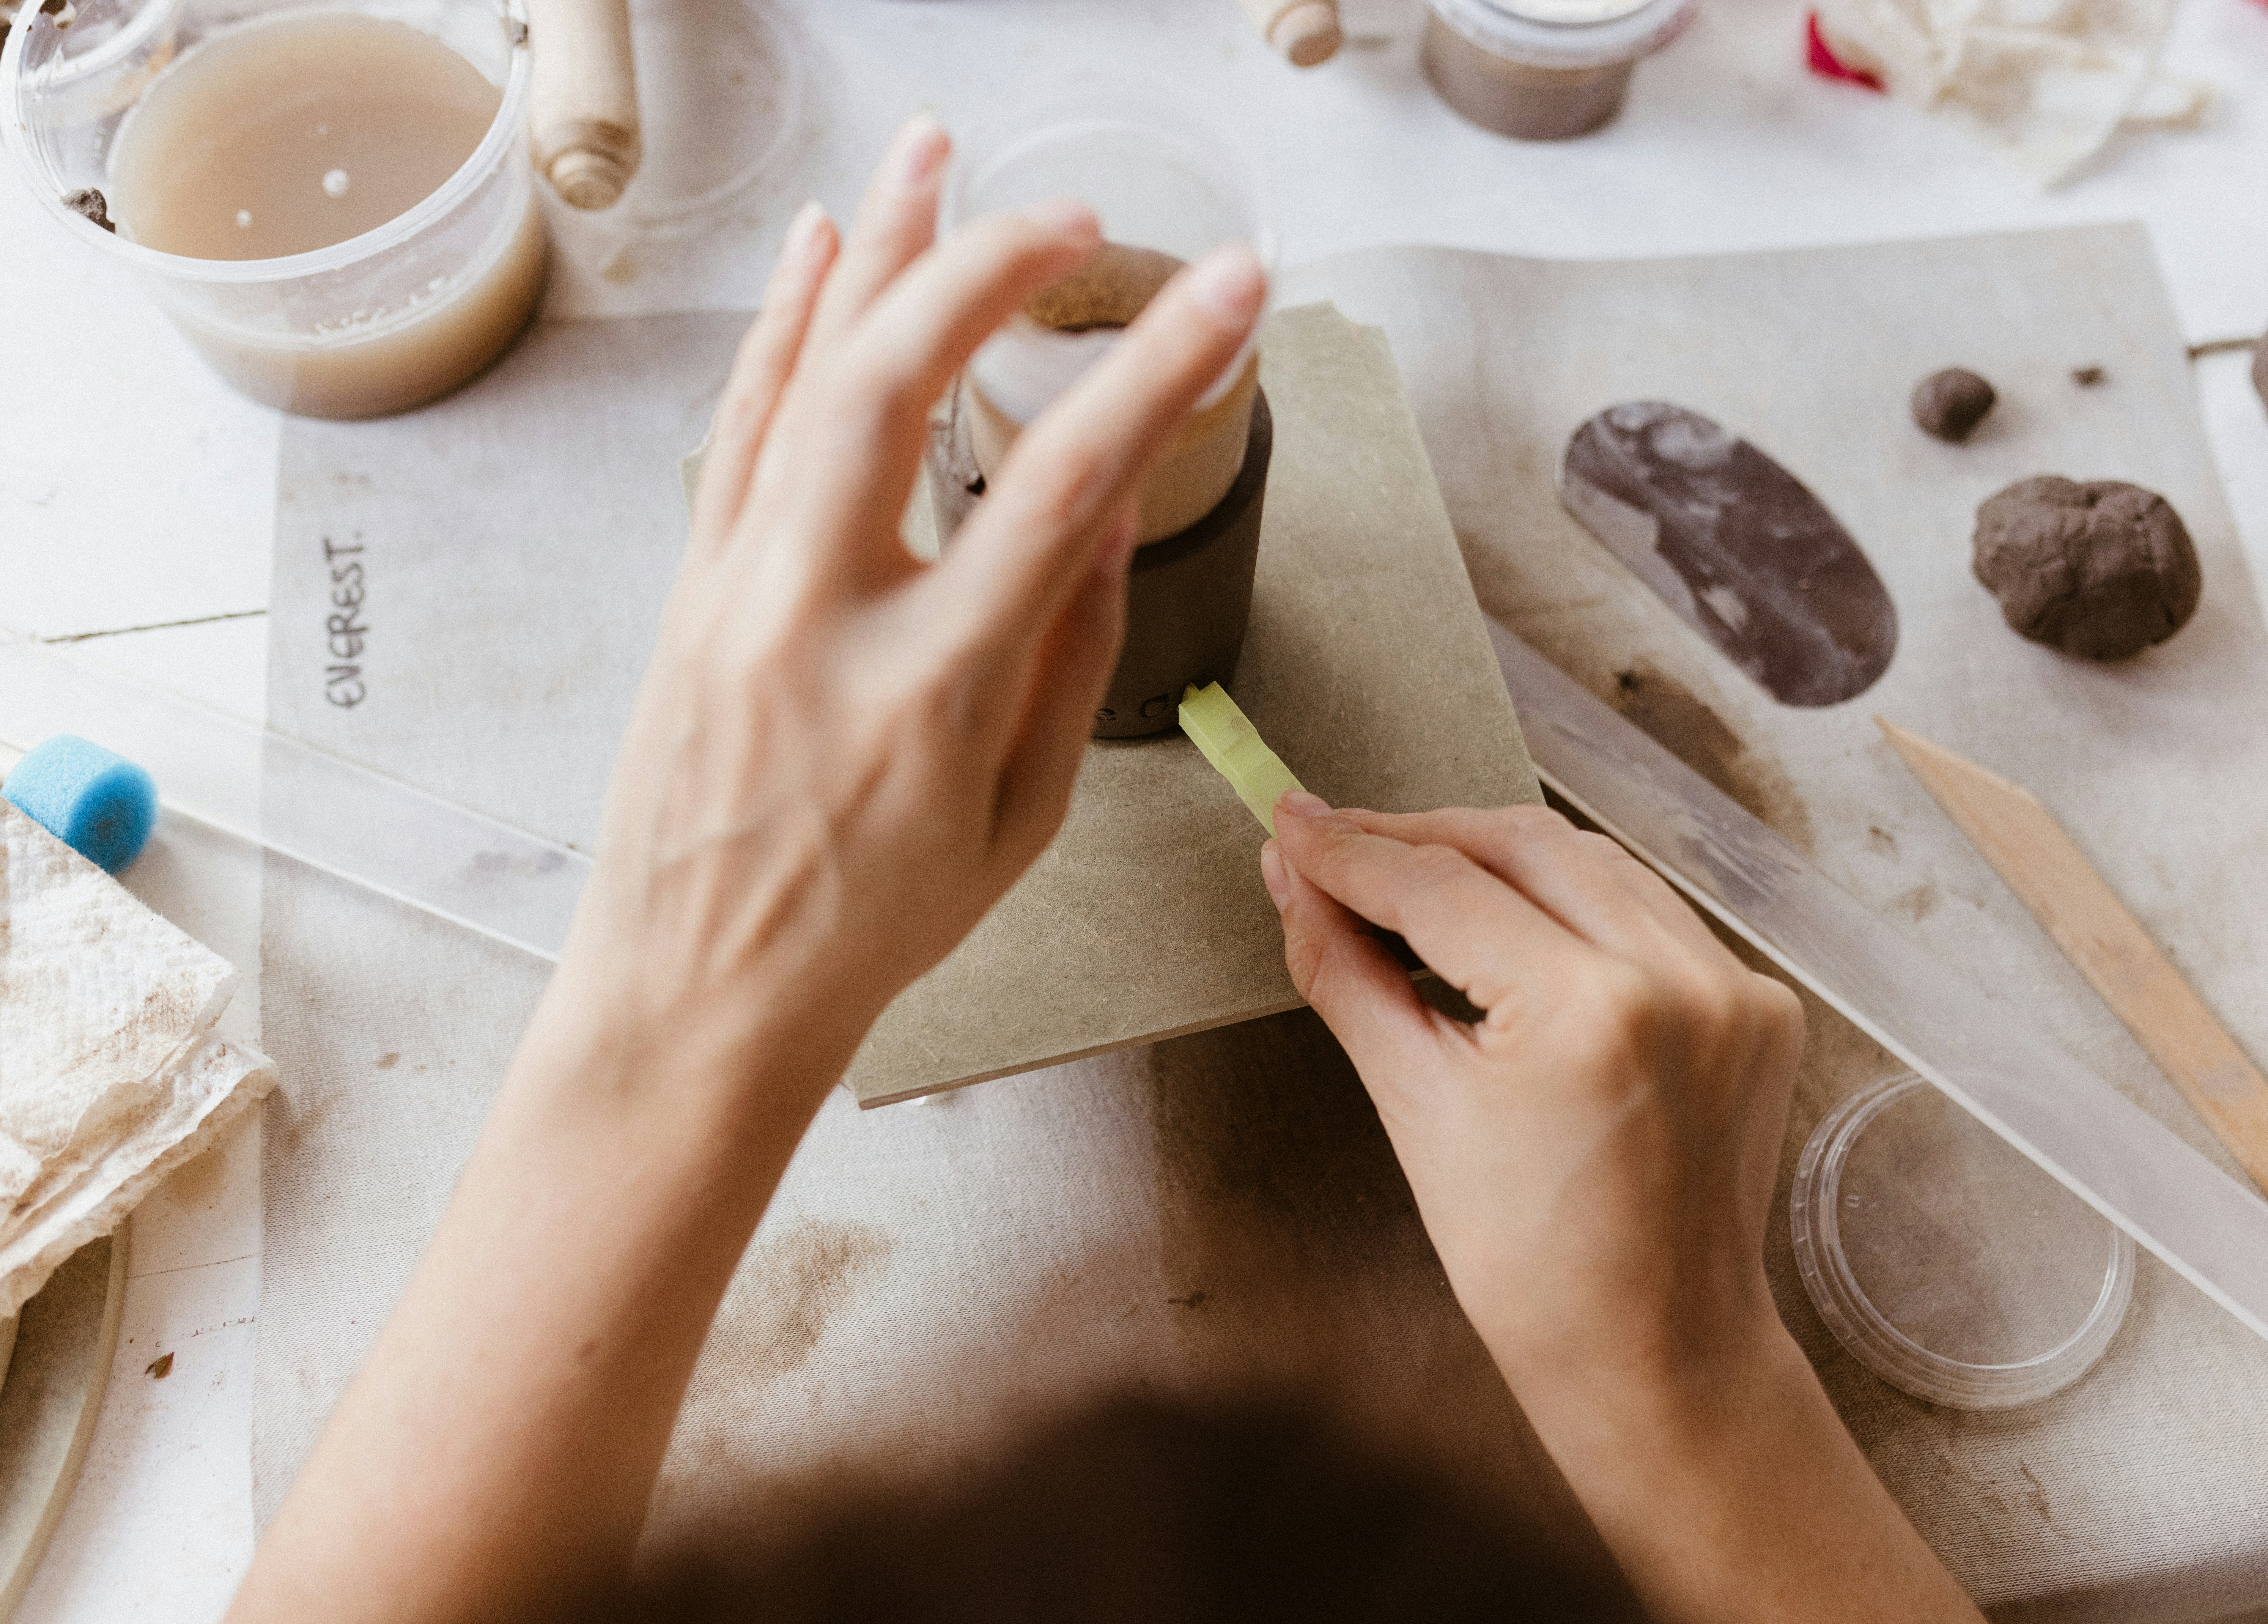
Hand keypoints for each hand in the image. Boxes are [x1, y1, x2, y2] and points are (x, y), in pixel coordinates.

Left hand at [233, 118, 1273, 1623]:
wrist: (698, 993)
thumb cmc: (871, 922)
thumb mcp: (1020, 818)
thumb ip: (1069, 659)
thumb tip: (1100, 520)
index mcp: (934, 685)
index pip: (1067, 486)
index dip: (1162, 371)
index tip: (1229, 291)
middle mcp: (823, 615)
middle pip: (898, 385)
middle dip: (990, 270)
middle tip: (1069, 212)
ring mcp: (739, 589)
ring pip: (801, 378)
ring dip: (873, 253)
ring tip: (930, 154)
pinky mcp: (692, 586)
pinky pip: (737, 427)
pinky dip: (779, 327)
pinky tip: (817, 249)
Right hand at [1265, 797, 1981, 1621]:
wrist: (1654, 1354)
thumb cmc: (1532, 1267)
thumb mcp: (1414, 1106)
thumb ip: (1347, 971)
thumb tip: (1293, 875)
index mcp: (1592, 1011)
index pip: (1443, 887)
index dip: (1353, 851)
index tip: (1294, 823)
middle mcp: (1680, 980)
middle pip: (1522, 844)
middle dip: (1420, 837)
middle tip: (1338, 843)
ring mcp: (1733, 988)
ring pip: (1591, 863)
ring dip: (1496, 858)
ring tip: (1413, 878)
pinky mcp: (1758, 1003)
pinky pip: (1647, 913)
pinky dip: (1571, 904)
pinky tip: (1513, 926)